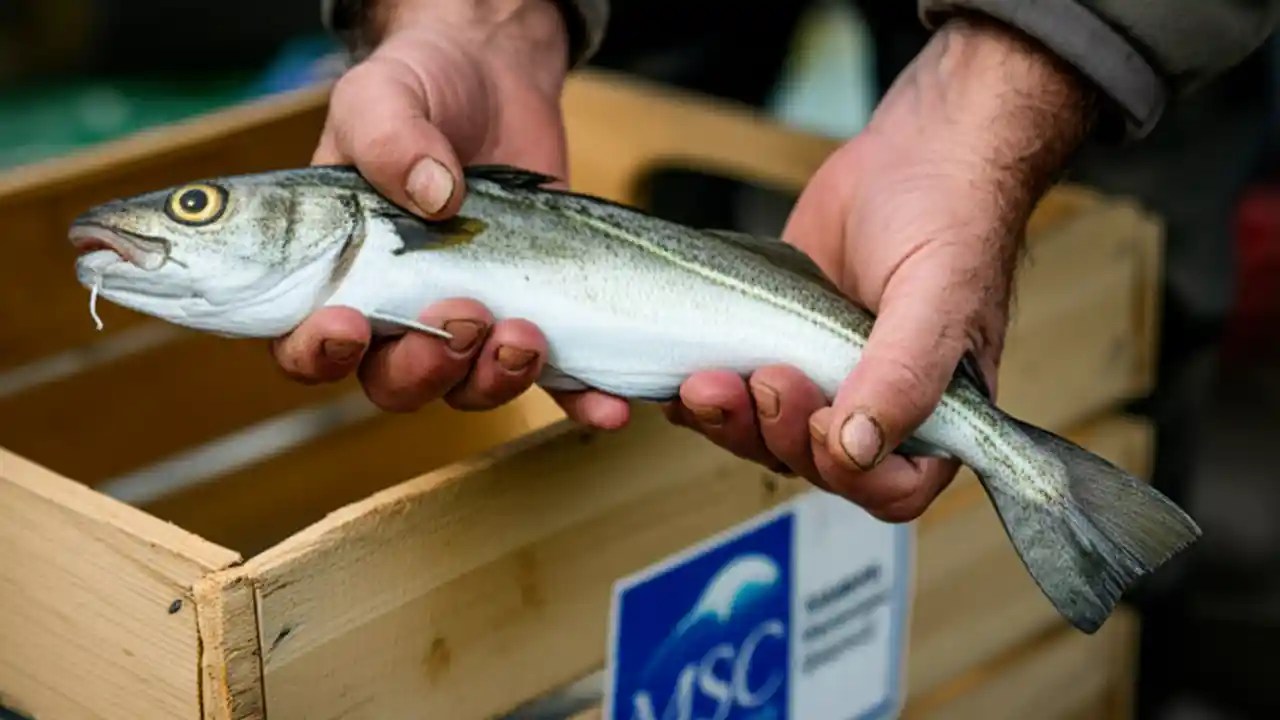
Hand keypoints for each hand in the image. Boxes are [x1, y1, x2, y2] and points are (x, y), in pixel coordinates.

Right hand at [271, 0, 630, 427]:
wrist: (493, 77)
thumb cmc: (417, 89)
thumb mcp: (383, 95)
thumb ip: (389, 137)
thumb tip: (434, 192)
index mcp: (337, 275)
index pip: (306, 342)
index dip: (320, 352)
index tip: (349, 324)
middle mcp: (396, 314)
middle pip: (395, 382)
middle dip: (426, 366)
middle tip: (462, 316)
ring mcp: (469, 323)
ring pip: (470, 388)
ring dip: (495, 378)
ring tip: (523, 335)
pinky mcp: (535, 317)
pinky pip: (556, 381)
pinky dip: (581, 400)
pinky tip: (607, 406)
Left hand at [665, 14, 1096, 520]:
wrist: (913, 155)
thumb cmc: (949, 217)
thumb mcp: (939, 295)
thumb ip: (905, 376)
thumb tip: (856, 448)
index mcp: (936, 417)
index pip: (892, 490)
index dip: (847, 476)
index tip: (818, 421)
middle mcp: (878, 410)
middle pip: (813, 466)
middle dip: (775, 433)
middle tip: (767, 377)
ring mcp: (823, 382)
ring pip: (764, 437)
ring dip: (729, 420)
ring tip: (706, 380)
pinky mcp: (774, 348)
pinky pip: (735, 395)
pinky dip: (703, 397)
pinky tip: (681, 378)